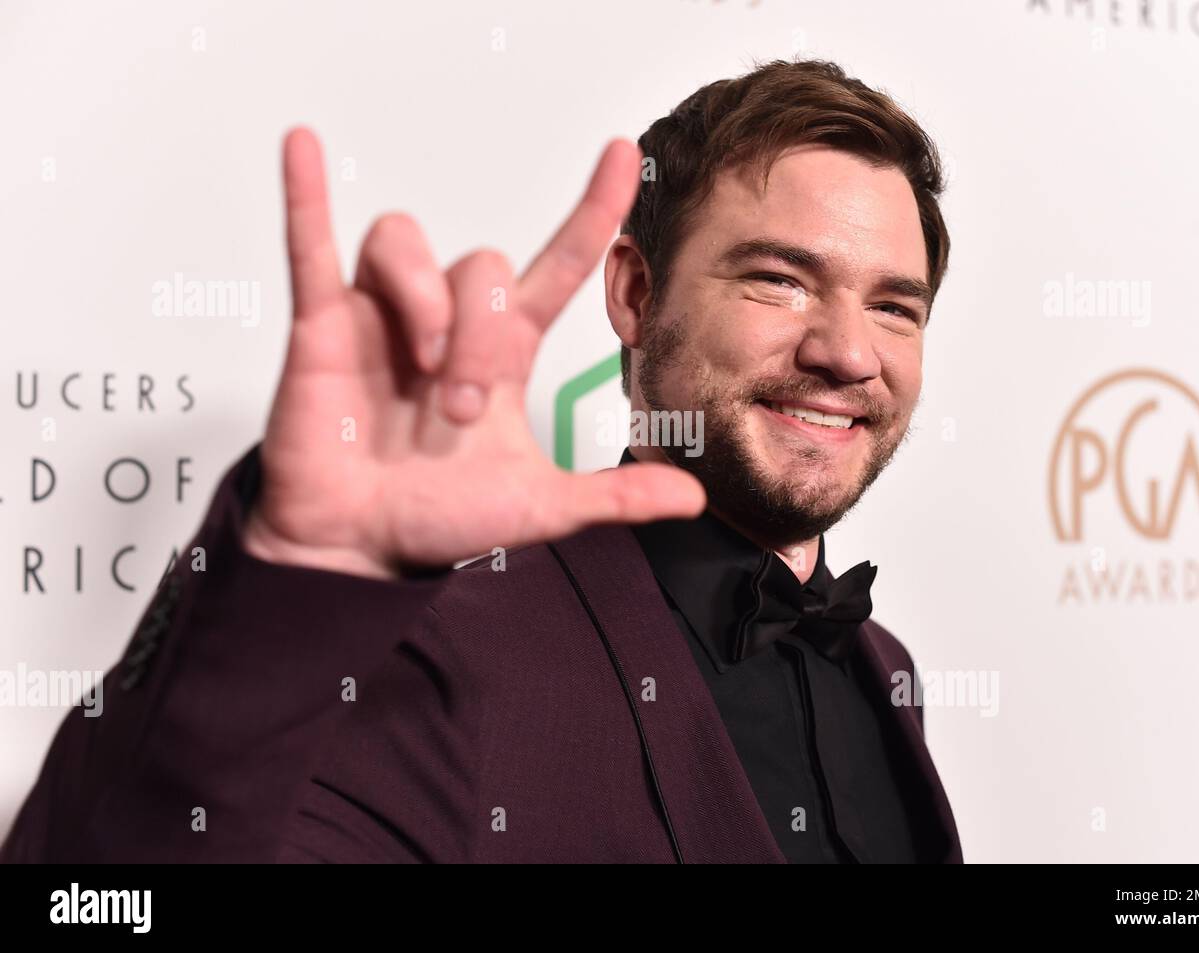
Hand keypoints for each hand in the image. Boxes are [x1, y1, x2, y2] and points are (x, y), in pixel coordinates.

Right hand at [243, 128, 704, 578]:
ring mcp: (383, 316)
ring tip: (420, 367)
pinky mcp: (321, 326)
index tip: (624, 154)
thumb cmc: (436, 518)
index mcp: (503, 351)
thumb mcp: (540, 505)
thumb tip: (693, 499)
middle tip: (458, 407)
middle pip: (479, 264)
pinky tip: (303, 147)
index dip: (593, 210)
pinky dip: (307, 196)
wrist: (360, 550)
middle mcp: (446, 320)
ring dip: (423, 299)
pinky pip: (310, 246)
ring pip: (406, 241)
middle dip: (478, 335)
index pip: (558, 264)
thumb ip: (613, 496)